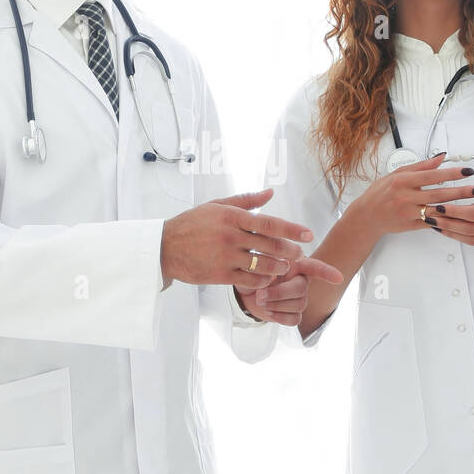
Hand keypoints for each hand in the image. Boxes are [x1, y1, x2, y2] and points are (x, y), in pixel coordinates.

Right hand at [161, 188, 316, 290]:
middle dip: (290, 251)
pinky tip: (266, 278)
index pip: (269, 223)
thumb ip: (246, 200)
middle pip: (270, 246)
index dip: (292, 229)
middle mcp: (230, 236)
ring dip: (278, 267)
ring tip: (284, 267)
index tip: (308, 234)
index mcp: (231, 216)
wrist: (165, 247)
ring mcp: (225, 257)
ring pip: (263, 265)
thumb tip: (270, 193)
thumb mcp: (216, 205)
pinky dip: (262, 281)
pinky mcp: (220, 275)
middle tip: (299, 253)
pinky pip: (249, 280)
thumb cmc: (192, 224)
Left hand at [234, 254, 343, 326]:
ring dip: (276, 305)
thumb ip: (265, 264)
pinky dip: (279, 317)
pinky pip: (294, 319)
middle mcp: (300, 280)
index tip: (338, 279)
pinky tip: (268, 311)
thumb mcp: (255, 262)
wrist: (244, 289)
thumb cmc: (252, 271)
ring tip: (260, 300)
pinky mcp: (293, 313)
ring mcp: (298, 298)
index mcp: (295, 264)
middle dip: (279, 294)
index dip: (327, 272)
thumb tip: (273, 271)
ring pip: (298, 305)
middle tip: (260, 295)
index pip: (314, 267)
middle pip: (301, 289)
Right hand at [353, 154, 473, 237]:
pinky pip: (432, 222)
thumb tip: (441, 157)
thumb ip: (420, 166)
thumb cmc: (381, 193)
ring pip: (437, 209)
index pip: (432, 176)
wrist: (367, 216)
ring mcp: (408, 213)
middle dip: (461, 192)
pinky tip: (460, 216)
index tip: (468, 171)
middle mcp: (405, 197)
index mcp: (402, 181)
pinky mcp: (411, 225)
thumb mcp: (397, 174)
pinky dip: (445, 219)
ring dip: (457, 207)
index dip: (451, 174)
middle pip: (439, 194)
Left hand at [427, 188, 473, 250]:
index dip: (453, 212)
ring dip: (451, 233)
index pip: (473, 213)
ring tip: (436, 227)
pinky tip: (452, 233)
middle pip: (469, 228)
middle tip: (430, 218)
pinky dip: (464, 238)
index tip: (438, 208)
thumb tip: (460, 207)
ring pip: (472, 239)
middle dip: (446, 224)